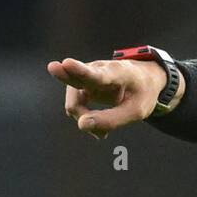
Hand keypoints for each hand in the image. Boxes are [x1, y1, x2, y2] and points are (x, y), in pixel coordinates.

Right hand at [46, 56, 165, 139]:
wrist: (144, 78)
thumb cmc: (141, 93)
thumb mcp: (135, 112)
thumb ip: (111, 120)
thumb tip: (81, 125)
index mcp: (116, 74)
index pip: (97, 75)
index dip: (80, 71)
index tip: (67, 63)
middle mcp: (97, 71)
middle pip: (76, 78)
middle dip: (64, 74)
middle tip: (52, 66)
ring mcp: (85, 76)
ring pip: (74, 104)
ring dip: (85, 119)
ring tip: (103, 133)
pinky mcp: (80, 86)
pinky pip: (75, 108)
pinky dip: (85, 120)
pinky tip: (99, 128)